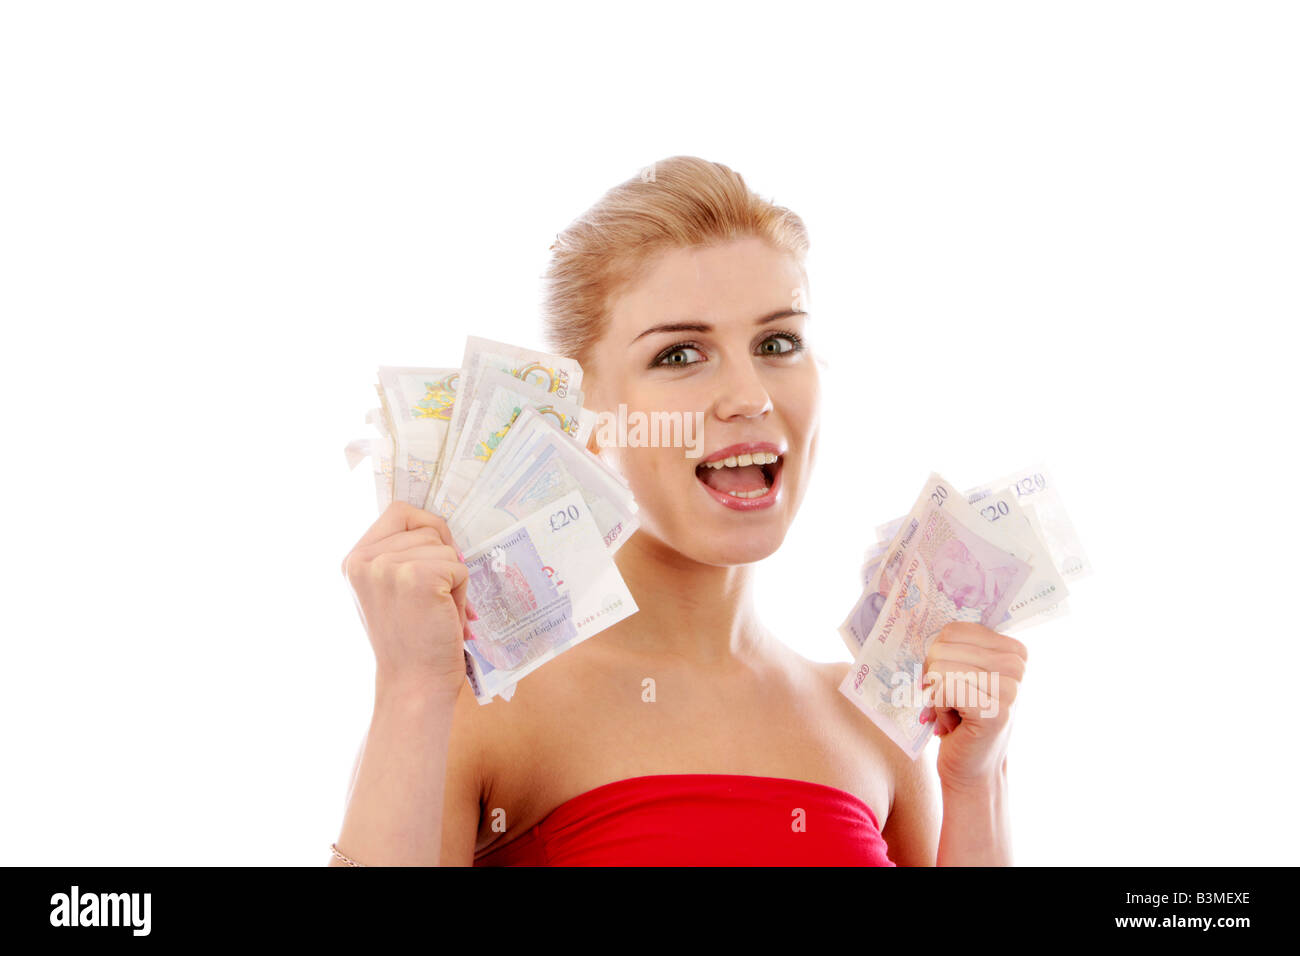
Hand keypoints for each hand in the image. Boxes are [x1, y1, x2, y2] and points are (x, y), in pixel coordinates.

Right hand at [341, 501, 475, 693]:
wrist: (414, 685)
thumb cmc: (411, 641)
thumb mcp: (389, 591)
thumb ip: (400, 556)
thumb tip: (441, 526)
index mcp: (354, 559)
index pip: (401, 511)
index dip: (427, 529)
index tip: (436, 558)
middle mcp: (363, 559)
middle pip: (427, 527)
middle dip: (443, 560)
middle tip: (433, 601)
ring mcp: (387, 566)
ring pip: (445, 548)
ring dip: (452, 580)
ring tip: (436, 613)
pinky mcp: (416, 576)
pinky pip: (459, 567)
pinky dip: (461, 593)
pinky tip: (445, 618)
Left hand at [920, 622, 1026, 788]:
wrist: (971, 770)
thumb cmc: (961, 719)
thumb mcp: (963, 674)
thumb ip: (955, 647)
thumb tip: (921, 612)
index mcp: (1013, 649)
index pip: (952, 629)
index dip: (938, 657)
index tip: (953, 683)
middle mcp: (1017, 664)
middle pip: (942, 646)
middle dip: (934, 678)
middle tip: (952, 703)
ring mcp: (1010, 687)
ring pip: (939, 667)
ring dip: (936, 695)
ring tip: (955, 713)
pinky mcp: (996, 710)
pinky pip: (943, 688)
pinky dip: (938, 708)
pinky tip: (954, 724)